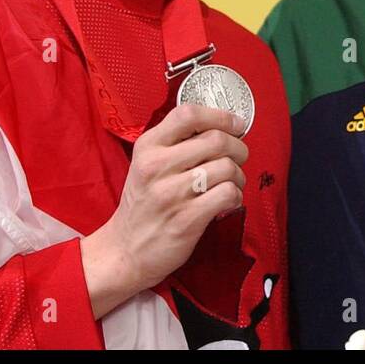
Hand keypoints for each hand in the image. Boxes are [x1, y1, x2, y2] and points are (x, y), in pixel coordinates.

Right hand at [80, 105, 248, 317]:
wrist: (125, 250)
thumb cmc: (144, 203)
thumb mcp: (147, 163)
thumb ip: (177, 142)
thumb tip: (223, 126)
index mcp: (148, 146)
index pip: (189, 114)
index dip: (221, 116)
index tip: (236, 125)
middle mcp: (156, 166)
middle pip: (217, 140)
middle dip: (238, 148)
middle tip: (238, 158)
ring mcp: (171, 193)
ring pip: (227, 167)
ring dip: (239, 175)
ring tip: (231, 184)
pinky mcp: (186, 219)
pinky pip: (228, 194)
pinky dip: (236, 196)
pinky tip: (228, 201)